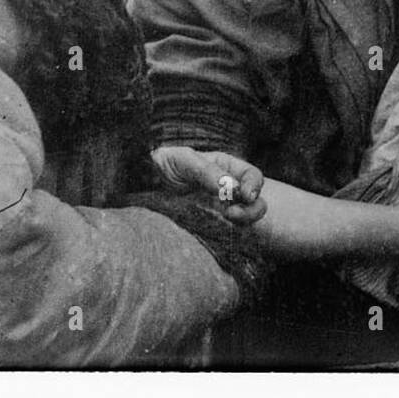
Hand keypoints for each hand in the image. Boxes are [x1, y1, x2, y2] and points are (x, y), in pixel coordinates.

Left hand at [149, 145, 266, 225]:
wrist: (142, 185)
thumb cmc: (165, 165)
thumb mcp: (184, 161)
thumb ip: (206, 171)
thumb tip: (230, 188)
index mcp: (226, 169)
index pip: (251, 176)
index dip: (254, 185)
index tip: (245, 195)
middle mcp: (228, 191)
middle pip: (256, 202)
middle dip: (252, 209)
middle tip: (231, 214)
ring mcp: (221, 211)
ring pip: (247, 220)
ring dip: (242, 222)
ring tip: (225, 221)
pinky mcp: (211, 228)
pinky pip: (228, 235)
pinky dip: (228, 236)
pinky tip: (215, 232)